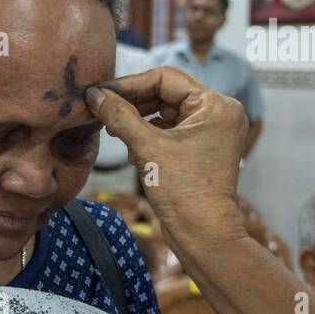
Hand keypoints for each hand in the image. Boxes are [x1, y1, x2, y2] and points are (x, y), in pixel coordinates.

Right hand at [85, 67, 246, 248]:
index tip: (101, 92)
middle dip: (133, 103)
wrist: (204, 234)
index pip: (166, 79)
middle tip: (102, 109)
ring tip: (114, 129)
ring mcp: (212, 131)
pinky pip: (171, 129)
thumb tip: (94, 95)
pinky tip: (130, 147)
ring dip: (138, 119)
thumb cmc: (183, 192)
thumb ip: (119, 116)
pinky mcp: (202, 147)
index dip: (130, 84)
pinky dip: (149, 134)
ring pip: (166, 112)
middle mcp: (219, 113)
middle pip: (166, 93)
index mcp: (216, 105)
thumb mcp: (146, 149)